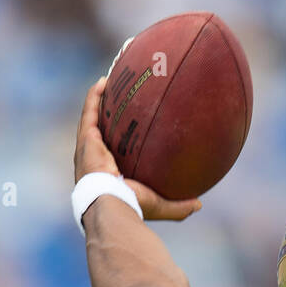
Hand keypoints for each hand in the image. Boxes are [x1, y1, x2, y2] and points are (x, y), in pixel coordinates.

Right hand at [74, 77, 201, 221]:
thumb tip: (199, 204)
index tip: (129, 129)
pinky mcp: (86, 138)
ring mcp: (88, 148)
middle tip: (118, 100)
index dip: (118, 140)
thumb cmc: (134, 205)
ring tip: (108, 83)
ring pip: (92, 118)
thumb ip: (179, 206)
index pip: (113, 153)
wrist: (112, 202)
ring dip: (98, 101)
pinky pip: (89, 111)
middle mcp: (94, 159)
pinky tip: (104, 81)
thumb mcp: (160, 205)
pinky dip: (94, 96)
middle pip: (101, 131)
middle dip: (106, 116)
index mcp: (108, 174)